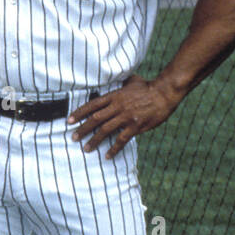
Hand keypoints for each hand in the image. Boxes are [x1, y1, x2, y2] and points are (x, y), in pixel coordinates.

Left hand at [67, 74, 181, 158]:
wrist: (165, 93)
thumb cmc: (148, 86)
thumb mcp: (131, 80)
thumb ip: (120, 83)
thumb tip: (116, 79)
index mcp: (114, 96)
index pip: (92, 105)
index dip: (79, 113)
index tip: (69, 120)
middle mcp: (117, 107)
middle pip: (95, 119)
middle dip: (82, 129)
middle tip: (73, 137)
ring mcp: (126, 117)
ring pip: (105, 130)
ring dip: (94, 141)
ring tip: (86, 149)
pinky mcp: (136, 126)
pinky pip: (122, 140)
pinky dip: (114, 148)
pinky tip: (108, 155)